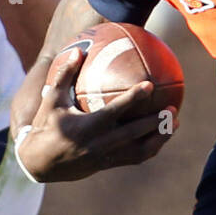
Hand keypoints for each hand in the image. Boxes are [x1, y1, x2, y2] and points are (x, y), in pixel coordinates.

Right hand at [14, 46, 176, 182]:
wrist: (40, 164)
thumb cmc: (45, 126)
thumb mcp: (51, 100)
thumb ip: (65, 74)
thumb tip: (79, 50)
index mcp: (87, 126)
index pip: (115, 111)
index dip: (133, 99)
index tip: (149, 86)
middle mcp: (99, 143)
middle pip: (135, 133)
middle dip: (156, 122)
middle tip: (173, 108)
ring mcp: (106, 156)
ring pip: (140, 150)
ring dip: (160, 138)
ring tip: (175, 124)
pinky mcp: (109, 164)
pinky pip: (135, 158)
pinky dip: (151, 148)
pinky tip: (161, 137)